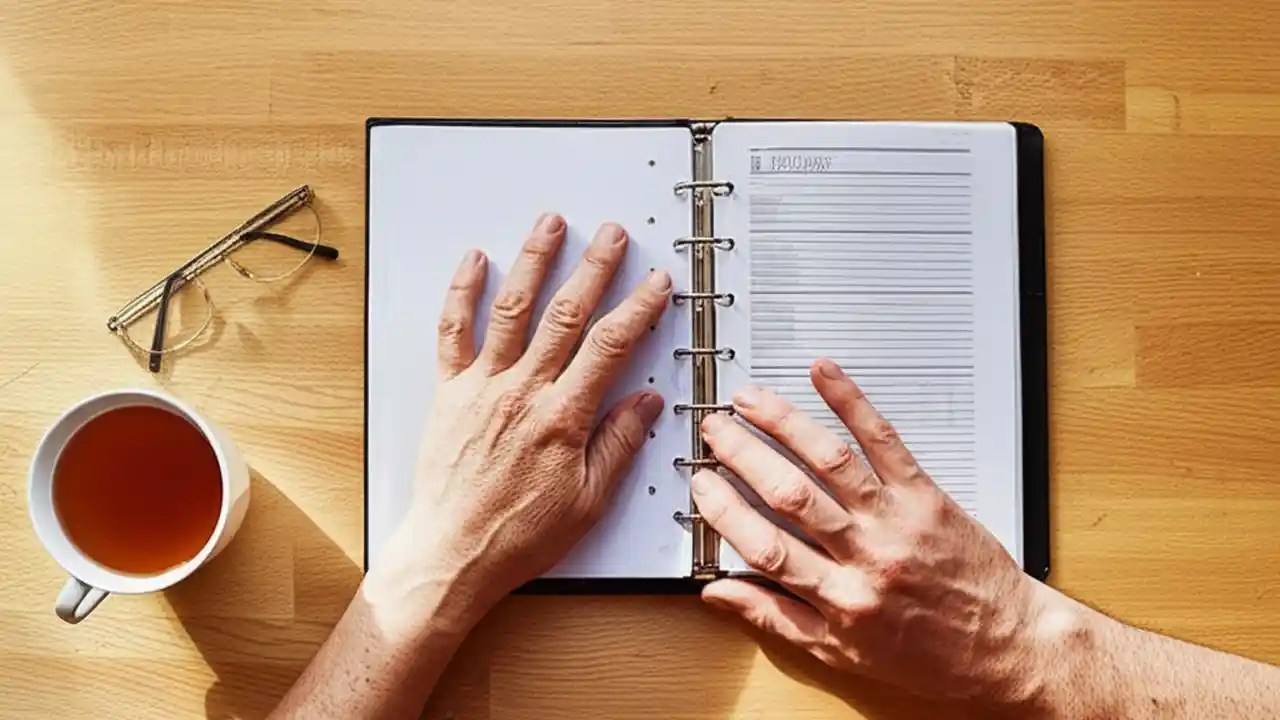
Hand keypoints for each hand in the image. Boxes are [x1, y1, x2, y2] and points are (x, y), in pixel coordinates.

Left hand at [379, 214, 668, 610]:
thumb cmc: (517, 535)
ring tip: (551, 224)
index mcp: (561, 418)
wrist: (453, 554)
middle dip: (594, 269)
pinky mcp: (449, 392)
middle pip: (566, 315)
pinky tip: (474, 261)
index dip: (637, 309)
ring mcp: (481, 387)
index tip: (654, 285)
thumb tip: (646, 402)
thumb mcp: (588, 500)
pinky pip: (453, 333)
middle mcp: (521, 392)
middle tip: (612, 236)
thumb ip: (618, 444)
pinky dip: (461, 293)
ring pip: (512, 310)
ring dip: (534, 262)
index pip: (610, 347)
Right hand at [693, 358, 1046, 709]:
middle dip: (743, 456)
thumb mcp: (840, 654)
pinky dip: (853, 403)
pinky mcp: (926, 495)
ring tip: (751, 399)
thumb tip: (719, 594)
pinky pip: (886, 442)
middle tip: (715, 430)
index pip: (766, 548)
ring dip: (785, 423)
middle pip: (791, 496)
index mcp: (841, 599)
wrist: (1004, 647)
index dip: (726, 512)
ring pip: (831, 462)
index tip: (702, 486)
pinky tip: (826, 376)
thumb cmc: (929, 654)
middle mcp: (867, 556)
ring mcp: (897, 520)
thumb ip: (775, 620)